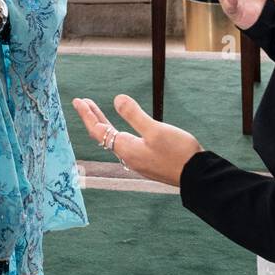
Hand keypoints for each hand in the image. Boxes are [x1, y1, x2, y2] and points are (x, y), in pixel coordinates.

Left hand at [71, 94, 202, 186]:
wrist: (196, 176)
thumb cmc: (177, 152)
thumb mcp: (155, 129)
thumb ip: (134, 115)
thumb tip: (116, 99)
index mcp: (126, 148)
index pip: (98, 130)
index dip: (87, 115)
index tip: (78, 101)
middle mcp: (128, 156)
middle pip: (103, 135)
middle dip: (93, 117)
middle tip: (83, 103)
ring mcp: (138, 161)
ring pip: (113, 140)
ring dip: (104, 124)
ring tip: (98, 112)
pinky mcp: (147, 162)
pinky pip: (124, 144)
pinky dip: (116, 132)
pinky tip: (122, 129)